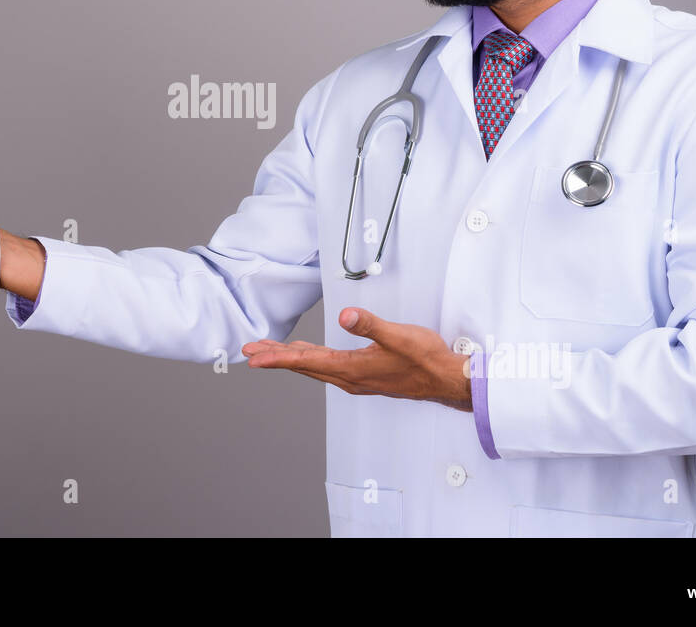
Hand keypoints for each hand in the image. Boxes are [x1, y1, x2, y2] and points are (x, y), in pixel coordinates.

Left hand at [242, 307, 471, 410]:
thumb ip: (371, 325)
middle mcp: (349, 378)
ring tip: (270, 352)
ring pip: (315, 368)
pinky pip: (328, 368)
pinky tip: (309, 354)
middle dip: (275, 358)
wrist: (446, 380)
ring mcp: (356, 379)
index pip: (306, 362)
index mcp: (352, 369)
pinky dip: (311, 360)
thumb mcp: (398, 336)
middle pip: (304, 367)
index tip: (253, 359)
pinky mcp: (365, 376)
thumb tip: (346, 315)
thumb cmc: (425, 359)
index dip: (277, 358)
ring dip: (291, 359)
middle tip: (249, 352)